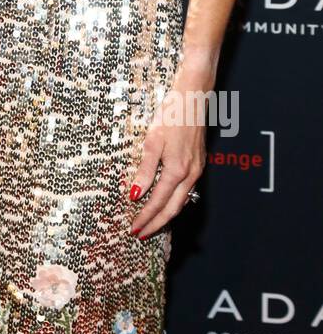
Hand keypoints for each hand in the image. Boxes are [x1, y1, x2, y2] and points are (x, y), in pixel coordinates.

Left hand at [127, 78, 207, 238]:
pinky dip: (175, 202)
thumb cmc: (171, 115)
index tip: (134, 230)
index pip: (158, 203)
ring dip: (166, 215)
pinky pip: (187, 191)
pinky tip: (167, 202)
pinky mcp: (199, 164)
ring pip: (181, 201)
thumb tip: (135, 194)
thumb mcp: (152, 142)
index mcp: (177, 171)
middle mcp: (190, 174)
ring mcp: (197, 170)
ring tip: (152, 223)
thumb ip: (145, 171)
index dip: (145, 218)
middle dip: (156, 223)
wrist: (194, 98)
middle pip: (172, 208)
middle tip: (141, 234)